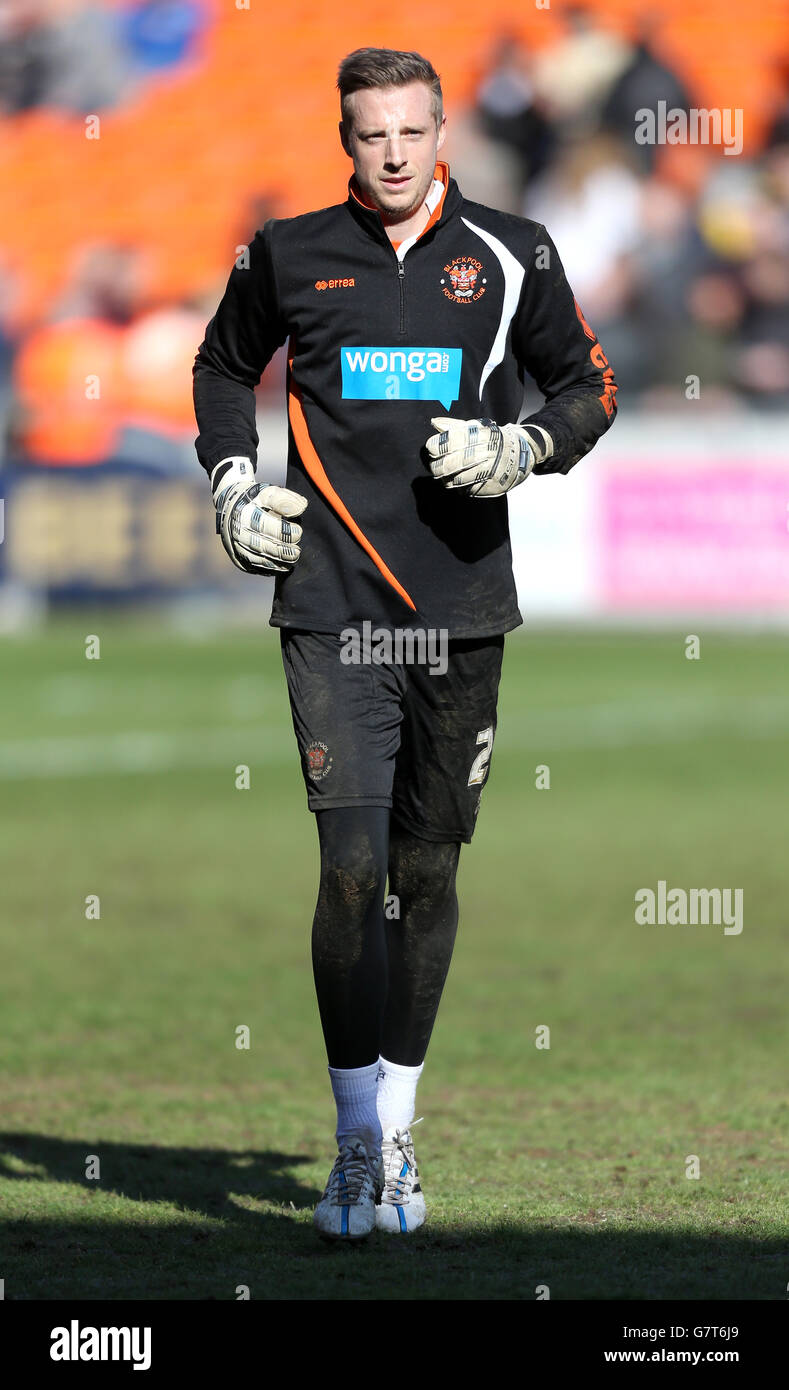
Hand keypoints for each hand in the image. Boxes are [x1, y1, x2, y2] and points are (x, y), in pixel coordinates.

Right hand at [210, 457, 306, 573]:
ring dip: (277, 562)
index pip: (266, 525)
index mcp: (245, 513)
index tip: (299, 532)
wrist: (231, 505)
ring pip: (257, 559)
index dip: (284, 531)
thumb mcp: (267, 492)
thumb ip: (284, 499)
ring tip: (292, 560)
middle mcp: (237, 530)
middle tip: (297, 552)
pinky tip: (281, 566)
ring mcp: (235, 545)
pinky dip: (268, 568)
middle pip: (261, 545)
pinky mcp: (236, 556)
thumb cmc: (255, 499)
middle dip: (282, 551)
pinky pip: (252, 566)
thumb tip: (301, 507)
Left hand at [425, 417, 534, 497]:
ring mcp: (491, 471)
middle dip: (437, 467)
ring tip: (446, 475)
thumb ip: (454, 426)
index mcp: (482, 435)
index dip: (435, 446)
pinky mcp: (493, 486)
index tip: (431, 448)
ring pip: (457, 480)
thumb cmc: (494, 439)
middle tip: (435, 466)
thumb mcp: (477, 427)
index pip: (451, 441)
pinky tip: (461, 481)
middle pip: (450, 464)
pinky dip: (460, 487)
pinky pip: (468, 490)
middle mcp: (487, 453)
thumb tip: (434, 423)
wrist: (523, 453)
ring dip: (446, 479)